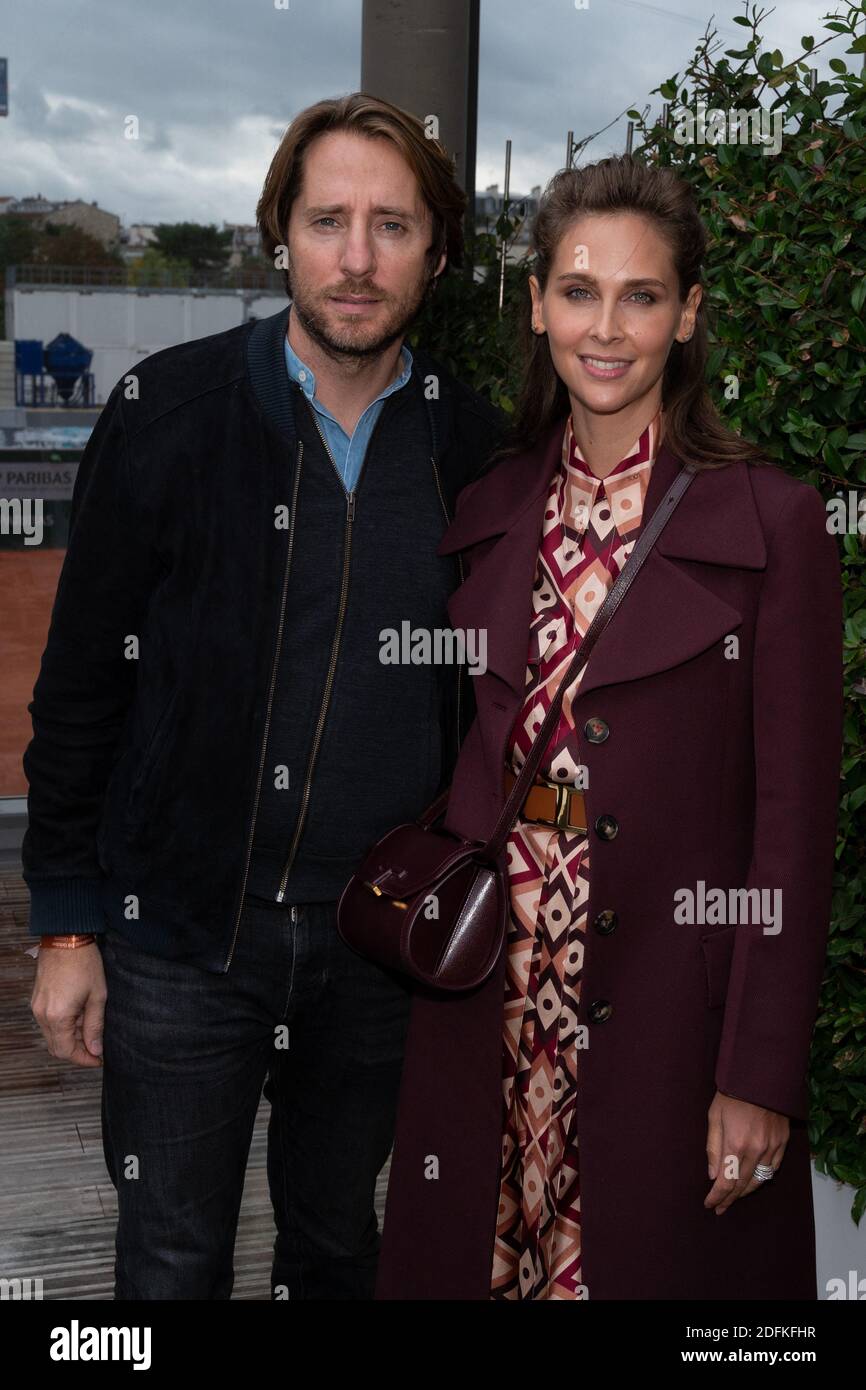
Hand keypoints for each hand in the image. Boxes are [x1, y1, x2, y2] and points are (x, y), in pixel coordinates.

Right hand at [30, 943, 106, 1067]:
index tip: (98, 1059)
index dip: (83, 1059)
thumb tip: (95, 1050)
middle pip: (56, 1047)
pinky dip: (62, 1026)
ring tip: (89, 1027)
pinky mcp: (36, 1000)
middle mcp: (42, 1015)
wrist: (66, 938)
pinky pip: (48, 1023)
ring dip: (69, 1038)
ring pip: (51, 1035)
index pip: (66, 1051)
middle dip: (76, 1051)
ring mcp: (36, 1007)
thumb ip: (95, 1026)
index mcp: (58, 1017)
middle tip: (96, 1047)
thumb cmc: (84, 963)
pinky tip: (78, 1016)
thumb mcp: (97, 996)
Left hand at [704, 1089, 788, 1213]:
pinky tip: (753, 1182)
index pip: (725, 1182)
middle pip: (742, 1184)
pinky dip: (762, 1178)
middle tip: (720, 1207)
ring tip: (734, 1198)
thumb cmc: (732, 1094)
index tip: (709, 1204)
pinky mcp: (783, 1142)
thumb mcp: (714, 1116)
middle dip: (729, 1199)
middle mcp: (755, 1150)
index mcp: (735, 1143)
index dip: (717, 1196)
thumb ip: (713, 1147)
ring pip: (758, 1180)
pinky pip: (772, 1169)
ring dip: (745, 1192)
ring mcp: (772, 1147)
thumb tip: (712, 1175)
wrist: (761, 1076)